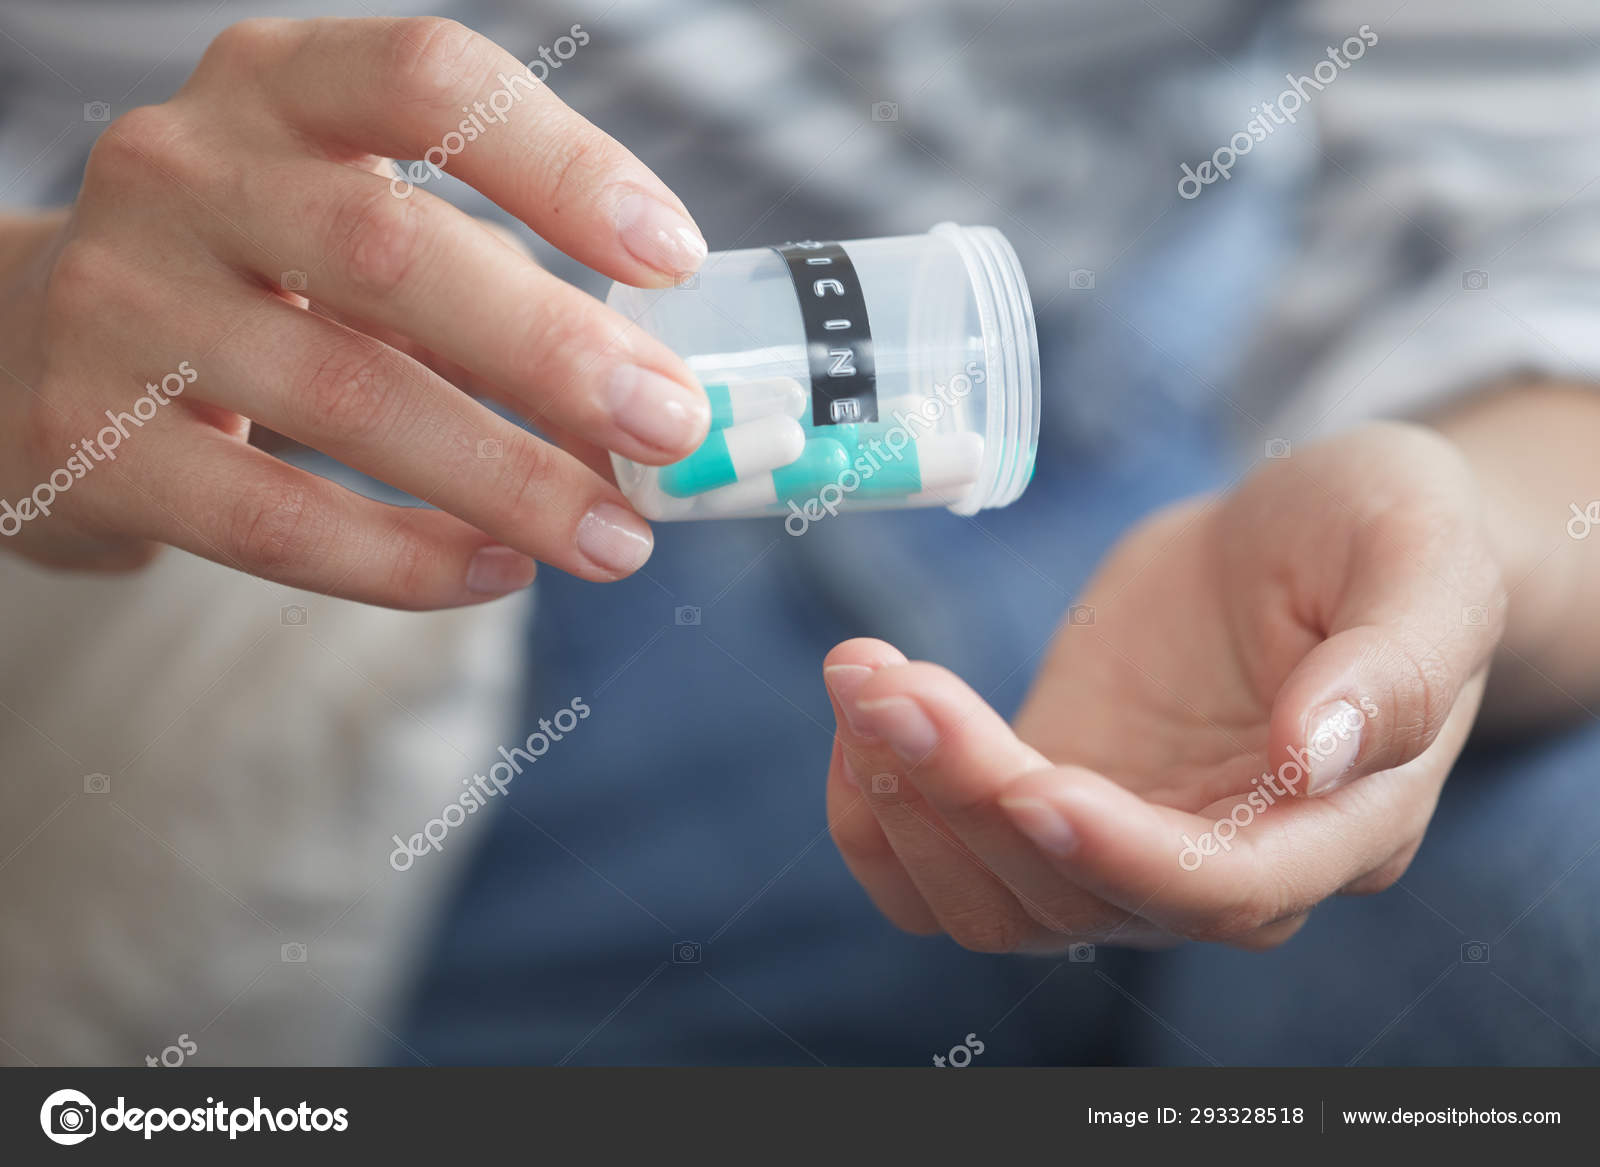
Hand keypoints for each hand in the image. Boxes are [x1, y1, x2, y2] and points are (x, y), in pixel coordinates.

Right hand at [0, 17, 711, 605]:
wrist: (26, 349)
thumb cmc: (248, 286)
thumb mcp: (348, 236)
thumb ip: (486, 294)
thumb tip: (643, 400)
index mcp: (275, 88)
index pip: (430, 80)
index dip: (562, 164)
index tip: (671, 256)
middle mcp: (184, 170)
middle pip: (393, 250)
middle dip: (556, 351)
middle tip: (672, 427)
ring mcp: (121, 301)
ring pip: (346, 398)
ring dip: (509, 480)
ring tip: (615, 538)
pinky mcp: (89, 438)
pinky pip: (275, 518)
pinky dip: (405, 558)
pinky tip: (495, 573)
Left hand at [821, 423, 1505, 951]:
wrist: (1301, 536)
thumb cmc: (1383, 536)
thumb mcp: (1421, 553)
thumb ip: (1397, 661)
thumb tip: (1318, 757)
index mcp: (1335, 825)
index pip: (1222, 887)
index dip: (1120, 855)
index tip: (1027, 783)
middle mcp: (1221, 864)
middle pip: (1076, 893)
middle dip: (968, 795)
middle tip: (886, 682)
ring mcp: (1118, 843)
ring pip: (992, 897)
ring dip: (907, 804)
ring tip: (862, 678)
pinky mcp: (1041, 800)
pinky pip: (940, 866)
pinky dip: (878, 818)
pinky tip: (860, 715)